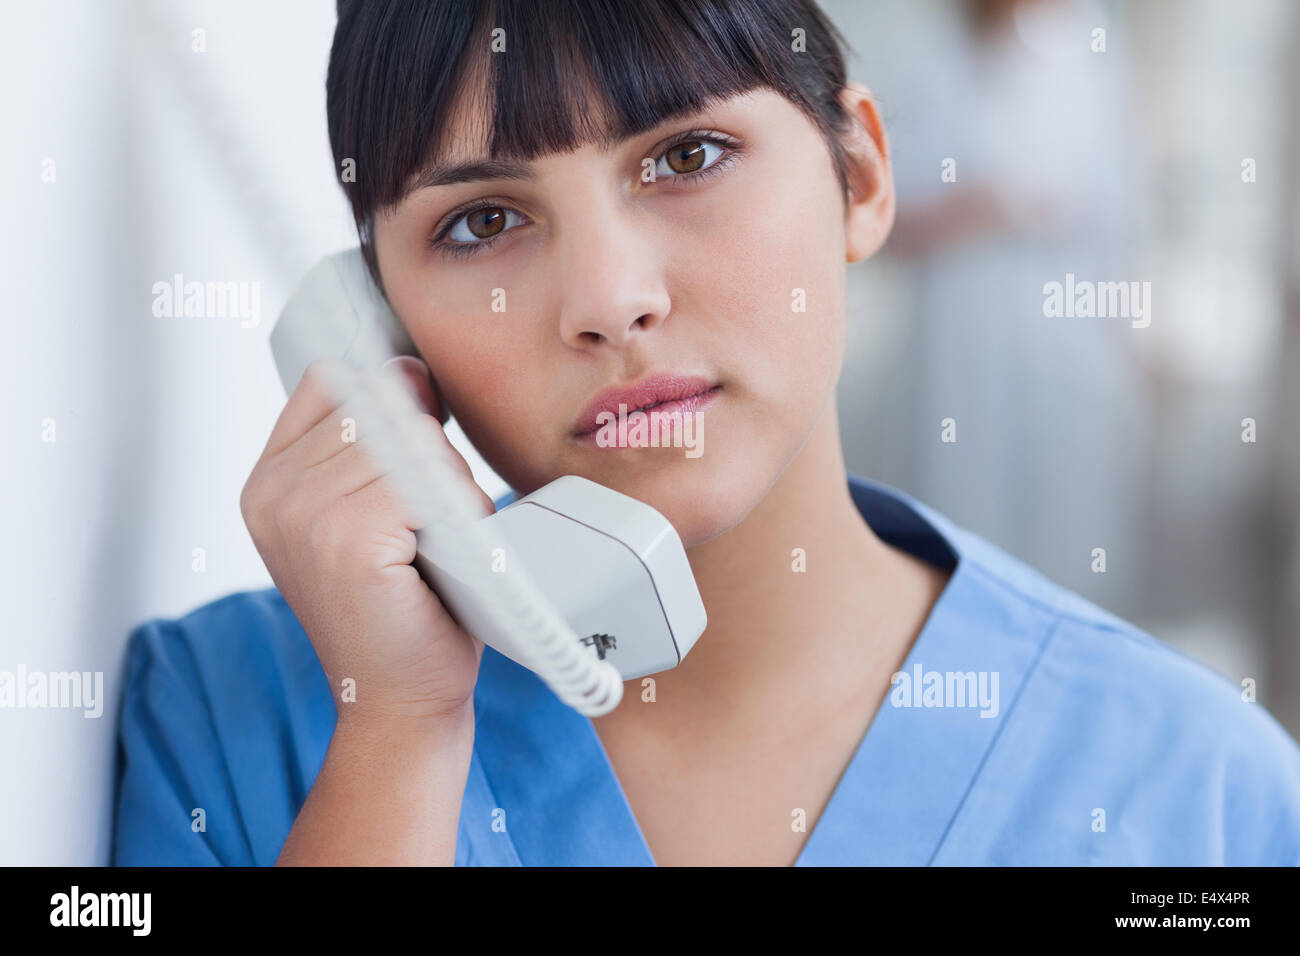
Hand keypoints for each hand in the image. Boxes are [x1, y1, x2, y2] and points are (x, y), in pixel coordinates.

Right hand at [240, 356, 494, 724]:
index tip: (421, 437)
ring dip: (450, 486)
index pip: (333, 381)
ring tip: (440, 541)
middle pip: (381, 407)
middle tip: (436, 518)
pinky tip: (446, 554)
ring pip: (410, 443)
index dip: (390, 395)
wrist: (399, 700)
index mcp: (268, 481)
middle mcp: (272, 494)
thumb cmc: (402, 607)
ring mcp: (302, 516)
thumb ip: (375, 444)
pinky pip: (423, 484)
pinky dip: (456, 513)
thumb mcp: (375, 511)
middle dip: (432, 453)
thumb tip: (410, 369)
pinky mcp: (345, 541)